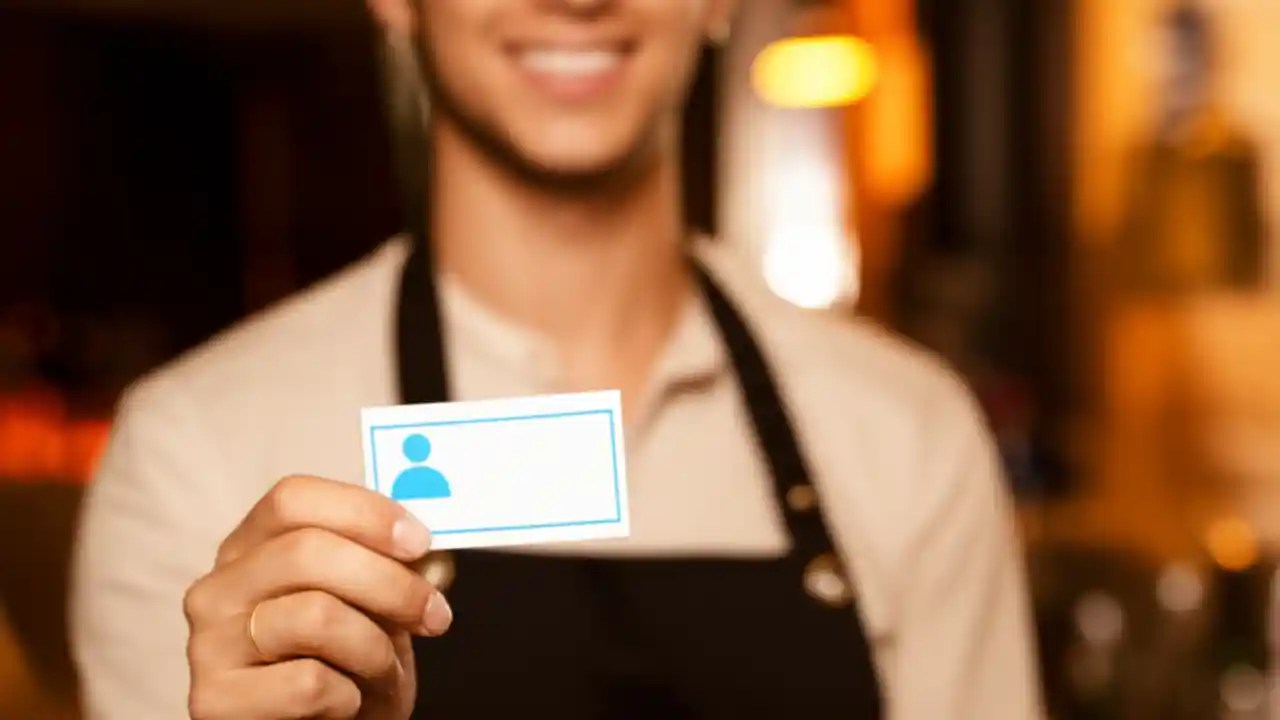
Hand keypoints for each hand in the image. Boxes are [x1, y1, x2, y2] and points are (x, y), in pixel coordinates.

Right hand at [184, 475, 451, 718]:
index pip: (292, 499)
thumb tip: (433, 556)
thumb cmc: (345, 663)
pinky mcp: (215, 700)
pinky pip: (309, 683)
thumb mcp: (375, 605)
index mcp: (251, 547)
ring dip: (375, 648)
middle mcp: (217, 588)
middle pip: (306, 551)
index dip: (363, 512)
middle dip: (390, 583)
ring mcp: (208, 644)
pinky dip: (349, 697)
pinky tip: (345, 704)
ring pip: (314, 616)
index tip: (420, 541)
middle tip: (435, 614)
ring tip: (384, 670)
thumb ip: (400, 568)